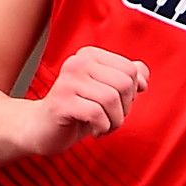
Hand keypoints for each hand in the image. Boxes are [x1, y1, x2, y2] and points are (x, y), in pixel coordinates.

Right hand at [22, 46, 149, 155]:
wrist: (41, 128)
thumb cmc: (77, 110)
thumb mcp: (105, 91)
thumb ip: (126, 78)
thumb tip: (144, 75)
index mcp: (89, 55)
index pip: (130, 70)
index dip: (132, 93)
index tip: (118, 105)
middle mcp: (77, 62)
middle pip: (124, 84)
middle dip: (124, 108)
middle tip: (110, 118)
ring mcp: (67, 81)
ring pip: (112, 99)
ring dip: (114, 121)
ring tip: (103, 126)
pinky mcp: (61, 102)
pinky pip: (97, 114)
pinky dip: (102, 127)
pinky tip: (94, 131)